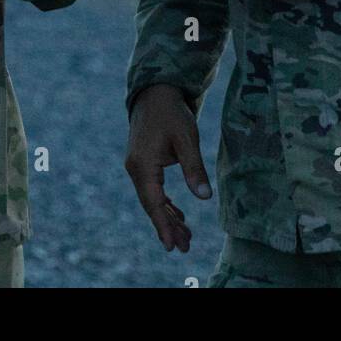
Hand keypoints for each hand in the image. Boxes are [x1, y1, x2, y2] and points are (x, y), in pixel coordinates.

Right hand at [124, 84, 211, 252]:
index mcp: (143, 164)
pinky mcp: (143, 164)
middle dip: (168, 226)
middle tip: (185, 247)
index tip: (171, 246)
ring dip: (168, 217)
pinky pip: (153, 190)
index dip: (163, 225)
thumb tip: (204, 198)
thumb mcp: (187, 138)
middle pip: (152, 205)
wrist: (155, 93)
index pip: (153, 202)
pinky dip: (165, 203)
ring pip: (152, 199)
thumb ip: (194, 168)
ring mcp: (138, 167)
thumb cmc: (172, 113)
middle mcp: (136, 169)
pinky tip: (178, 214)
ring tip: (186, 237)